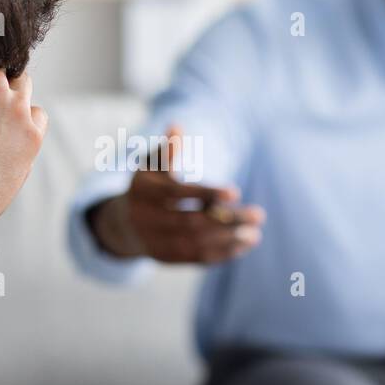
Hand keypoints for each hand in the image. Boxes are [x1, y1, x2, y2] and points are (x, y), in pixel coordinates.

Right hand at [89, 123, 264, 263]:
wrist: (125, 224)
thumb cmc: (147, 186)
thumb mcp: (150, 165)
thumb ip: (166, 150)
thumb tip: (177, 127)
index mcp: (143, 192)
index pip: (177, 193)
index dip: (206, 193)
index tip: (235, 192)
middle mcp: (146, 219)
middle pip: (190, 222)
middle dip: (227, 220)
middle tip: (259, 215)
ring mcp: (154, 242)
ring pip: (195, 243)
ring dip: (229, 239)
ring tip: (255, 233)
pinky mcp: (165, 258)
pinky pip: (195, 258)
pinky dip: (222, 253)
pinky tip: (244, 244)